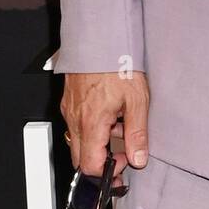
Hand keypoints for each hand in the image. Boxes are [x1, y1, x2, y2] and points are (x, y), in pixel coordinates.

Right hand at [61, 70, 149, 189]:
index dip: (107, 173)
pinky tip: (110, 113)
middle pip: (80, 158)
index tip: (123, 165)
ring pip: (78, 141)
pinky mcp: (70, 100)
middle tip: (122, 154)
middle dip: (101, 162)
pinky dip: (93, 128)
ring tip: (120, 126)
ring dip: (98, 143)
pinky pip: (77, 124)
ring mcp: (70, 109)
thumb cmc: (117, 62)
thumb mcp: (137, 99)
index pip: (89, 166)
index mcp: (91, 123)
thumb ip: (137, 133)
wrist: (100, 36)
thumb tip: (138, 159)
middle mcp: (75, 119)